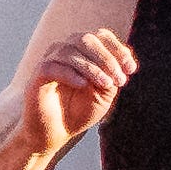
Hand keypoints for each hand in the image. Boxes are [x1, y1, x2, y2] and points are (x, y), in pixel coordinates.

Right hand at [25, 29, 137, 152]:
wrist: (56, 132)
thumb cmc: (80, 111)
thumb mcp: (103, 95)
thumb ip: (112, 77)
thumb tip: (121, 63)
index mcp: (84, 52)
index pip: (101, 36)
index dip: (117, 49)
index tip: (131, 69)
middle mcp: (66, 50)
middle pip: (86, 39)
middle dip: (107, 58)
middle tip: (120, 80)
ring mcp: (51, 60)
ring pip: (71, 52)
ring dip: (92, 68)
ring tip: (106, 84)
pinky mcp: (39, 74)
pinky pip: (53, 66)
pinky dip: (71, 74)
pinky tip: (84, 85)